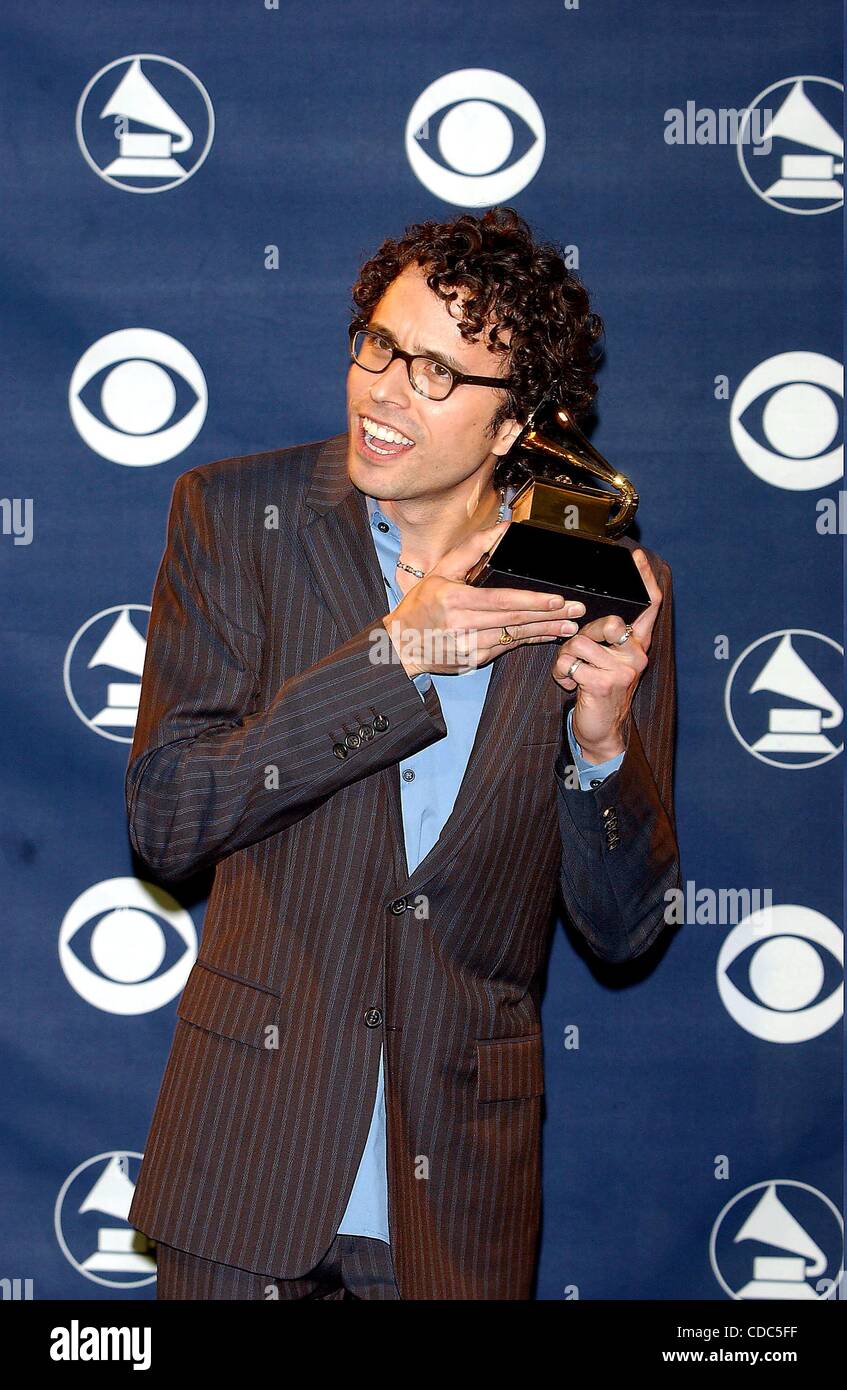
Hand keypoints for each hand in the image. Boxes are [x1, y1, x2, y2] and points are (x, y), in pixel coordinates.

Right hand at [383, 521, 586, 676]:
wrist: (401, 645)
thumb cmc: (421, 605)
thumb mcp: (440, 571)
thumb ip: (472, 548)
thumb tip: (504, 529)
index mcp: (454, 600)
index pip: (501, 601)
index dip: (531, 602)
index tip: (557, 599)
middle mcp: (462, 625)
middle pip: (514, 620)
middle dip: (549, 616)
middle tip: (576, 611)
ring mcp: (469, 646)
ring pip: (514, 636)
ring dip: (546, 631)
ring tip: (570, 626)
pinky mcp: (473, 660)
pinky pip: (507, 647)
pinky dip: (529, 640)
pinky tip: (548, 635)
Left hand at [551, 549, 662, 761]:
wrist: (601, 732)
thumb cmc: (599, 692)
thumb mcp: (607, 661)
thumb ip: (606, 637)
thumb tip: (585, 610)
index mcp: (638, 645)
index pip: (649, 606)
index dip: (644, 579)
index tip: (636, 557)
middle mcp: (637, 654)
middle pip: (607, 621)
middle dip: (582, 635)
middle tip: (579, 656)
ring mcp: (624, 669)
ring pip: (580, 642)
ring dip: (566, 659)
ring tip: (572, 674)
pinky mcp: (604, 682)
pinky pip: (570, 662)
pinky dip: (561, 673)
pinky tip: (570, 686)